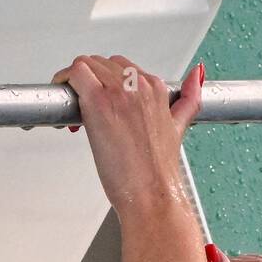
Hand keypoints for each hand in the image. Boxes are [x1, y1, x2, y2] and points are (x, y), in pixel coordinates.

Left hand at [51, 55, 201, 216]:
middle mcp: (139, 85)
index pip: (125, 69)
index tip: (106, 107)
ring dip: (77, 84)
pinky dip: (65, 81)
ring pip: (87, 65)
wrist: (153, 197)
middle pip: (104, 65)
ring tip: (77, 113)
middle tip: (89, 112)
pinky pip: (75, 73)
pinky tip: (67, 104)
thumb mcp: (178, 129)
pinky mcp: (98, 101)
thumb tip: (197, 76)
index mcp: (158, 90)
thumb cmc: (158, 173)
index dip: (110, 86)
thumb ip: (188, 100)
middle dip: (93, 84)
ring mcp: (118, 91)